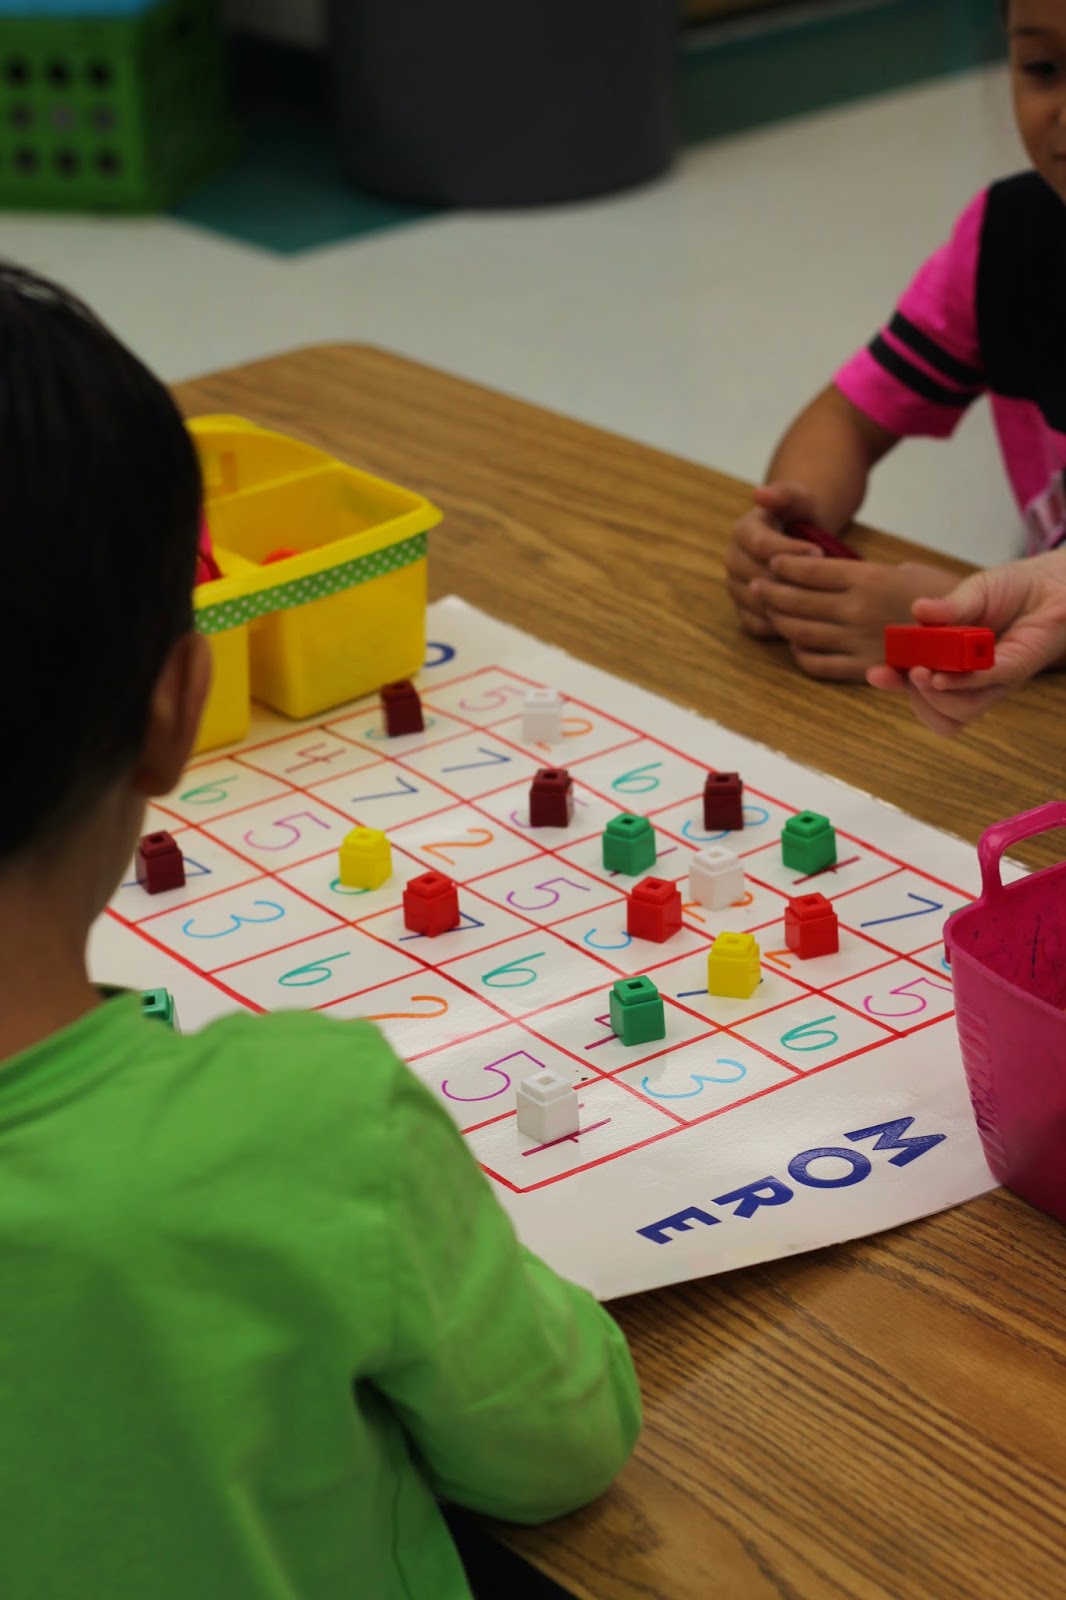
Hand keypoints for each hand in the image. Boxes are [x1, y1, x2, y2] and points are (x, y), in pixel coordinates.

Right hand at [725, 483, 824, 639]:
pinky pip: (758, 624)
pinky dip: (780, 625)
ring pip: (756, 602)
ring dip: (787, 604)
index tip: (819, 552)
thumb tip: (758, 493)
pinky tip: (805, 617)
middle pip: (757, 576)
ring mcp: (736, 586)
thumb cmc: (802, 515)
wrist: (800, 537)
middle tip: (823, 583)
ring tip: (816, 600)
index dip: (790, 551)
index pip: (761, 545)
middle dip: (791, 580)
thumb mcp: (799, 498)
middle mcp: (733, 560)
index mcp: (742, 532)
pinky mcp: (743, 609)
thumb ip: (783, 493)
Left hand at [753, 556, 958, 681]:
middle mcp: (856, 610)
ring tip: (770, 613)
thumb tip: (831, 573)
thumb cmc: (938, 596)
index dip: (783, 566)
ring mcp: (856, 641)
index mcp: (867, 578)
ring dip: (778, 621)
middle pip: (795, 600)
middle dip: (770, 592)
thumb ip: (864, 573)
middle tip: (757, 587)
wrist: (970, 634)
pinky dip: (800, 653)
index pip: (807, 570)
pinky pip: (816, 664)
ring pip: (798, 632)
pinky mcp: (861, 669)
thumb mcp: (902, 569)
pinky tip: (797, 644)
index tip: (772, 563)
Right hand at [866, 551, 1065, 734]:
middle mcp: (969, 678)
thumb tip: (918, 610)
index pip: (914, 685)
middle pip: (936, 712)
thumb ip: (946, 608)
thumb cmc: (1011, 590)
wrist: (1051, 585)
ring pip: (959, 712)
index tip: (876, 674)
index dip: (893, 684)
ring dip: (937, 696)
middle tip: (911, 672)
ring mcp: (992, 681)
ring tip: (926, 672)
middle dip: (916, 697)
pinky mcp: (1014, 673)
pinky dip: (962, 684)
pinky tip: (946, 675)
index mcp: (948, 661)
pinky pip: (985, 688)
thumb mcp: (972, 593)